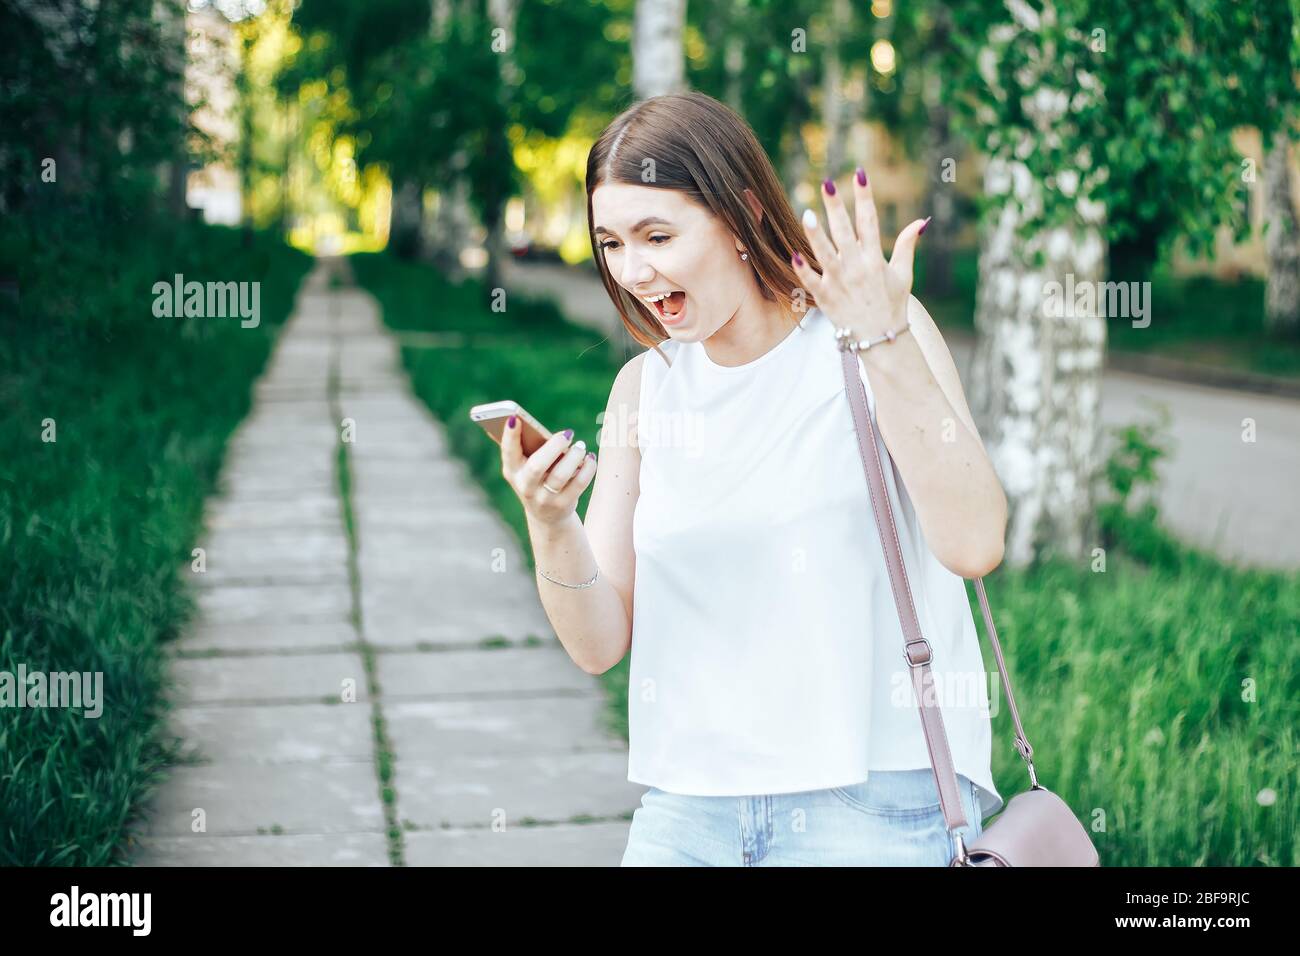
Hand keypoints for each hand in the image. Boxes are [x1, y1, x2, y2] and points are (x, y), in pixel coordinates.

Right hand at [500, 416, 596, 526]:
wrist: (546, 515)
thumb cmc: (537, 478)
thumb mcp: (528, 466)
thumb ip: (534, 448)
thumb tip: (560, 435)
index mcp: (512, 470)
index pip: (508, 452)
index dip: (510, 436)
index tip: (515, 418)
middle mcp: (524, 486)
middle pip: (537, 466)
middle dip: (554, 446)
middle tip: (568, 434)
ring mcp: (543, 498)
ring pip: (560, 475)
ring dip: (574, 456)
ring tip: (580, 446)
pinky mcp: (562, 505)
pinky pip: (579, 484)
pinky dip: (588, 468)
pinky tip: (590, 459)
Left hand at [790, 167, 929, 340]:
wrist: (883, 339)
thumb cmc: (892, 304)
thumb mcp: (903, 274)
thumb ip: (906, 245)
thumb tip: (921, 221)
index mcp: (875, 258)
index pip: (869, 220)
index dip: (864, 196)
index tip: (859, 173)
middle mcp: (857, 267)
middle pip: (845, 231)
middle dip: (836, 207)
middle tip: (827, 184)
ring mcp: (841, 283)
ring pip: (826, 254)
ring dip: (816, 235)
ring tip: (807, 214)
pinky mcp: (827, 298)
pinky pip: (813, 282)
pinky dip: (804, 270)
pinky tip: (794, 255)